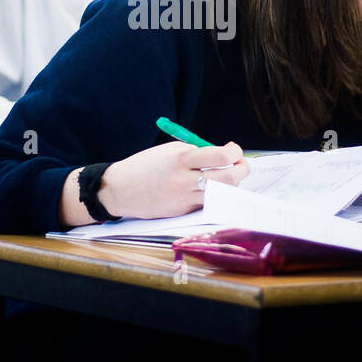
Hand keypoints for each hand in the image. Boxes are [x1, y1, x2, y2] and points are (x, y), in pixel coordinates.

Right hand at [61, 141, 249, 226]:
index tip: (233, 149)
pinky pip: (207, 203)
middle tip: (240, 164)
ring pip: (221, 194)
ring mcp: (184, 199)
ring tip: (227, 176)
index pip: (220, 155)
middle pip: (228, 178)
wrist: (120, 189)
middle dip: (242, 169)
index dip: (235, 152)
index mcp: (181, 158)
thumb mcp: (169, 151)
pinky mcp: (182, 212)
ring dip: (230, 184)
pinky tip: (209, 188)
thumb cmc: (146, 166)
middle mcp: (184, 180)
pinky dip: (213, 195)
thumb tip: (223, 155)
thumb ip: (195, 152)